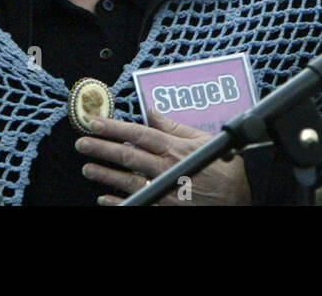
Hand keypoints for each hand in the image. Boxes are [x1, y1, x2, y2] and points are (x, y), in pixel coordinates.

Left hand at [76, 110, 249, 205]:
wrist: (239, 201)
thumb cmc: (223, 168)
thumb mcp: (203, 140)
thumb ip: (174, 126)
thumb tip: (152, 111)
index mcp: (174, 148)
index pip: (137, 134)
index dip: (113, 128)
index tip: (94, 123)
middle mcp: (166, 169)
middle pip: (127, 156)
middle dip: (101, 149)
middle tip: (81, 143)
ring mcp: (165, 192)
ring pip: (128, 182)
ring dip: (105, 175)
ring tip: (87, 169)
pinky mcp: (166, 209)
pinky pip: (139, 206)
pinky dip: (120, 203)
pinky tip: (104, 199)